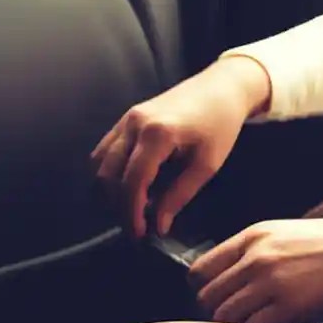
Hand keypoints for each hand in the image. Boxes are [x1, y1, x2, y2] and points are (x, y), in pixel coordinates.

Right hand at [91, 57, 270, 237]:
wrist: (221, 88)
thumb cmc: (220, 124)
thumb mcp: (207, 165)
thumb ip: (180, 195)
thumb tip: (159, 225)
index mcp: (158, 134)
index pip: (133, 181)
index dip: (132, 212)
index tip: (140, 234)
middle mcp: (135, 123)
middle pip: (109, 174)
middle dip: (119, 205)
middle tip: (137, 225)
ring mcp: (127, 118)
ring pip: (101, 163)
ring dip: (110, 190)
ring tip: (133, 207)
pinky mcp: (126, 118)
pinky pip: (105, 149)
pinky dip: (110, 172)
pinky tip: (129, 185)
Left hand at [187, 218, 322, 322]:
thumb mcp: (287, 232)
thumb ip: (257, 249)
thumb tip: (235, 272)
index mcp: (253, 236)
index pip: (201, 269)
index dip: (201, 290)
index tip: (211, 301)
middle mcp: (256, 258)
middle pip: (208, 296)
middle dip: (214, 314)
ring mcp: (270, 283)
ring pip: (224, 316)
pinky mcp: (288, 307)